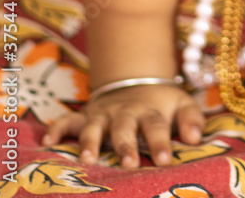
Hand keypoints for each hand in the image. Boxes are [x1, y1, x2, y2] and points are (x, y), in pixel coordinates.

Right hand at [42, 84, 204, 168]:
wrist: (134, 80)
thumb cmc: (160, 102)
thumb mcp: (181, 103)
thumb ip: (191, 119)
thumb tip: (196, 138)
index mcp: (149, 111)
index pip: (156, 125)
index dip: (161, 142)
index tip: (166, 159)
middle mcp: (124, 112)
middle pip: (125, 128)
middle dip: (126, 145)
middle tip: (130, 164)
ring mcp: (102, 114)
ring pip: (94, 126)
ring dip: (90, 141)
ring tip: (88, 159)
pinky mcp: (85, 116)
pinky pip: (67, 121)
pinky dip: (57, 129)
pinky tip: (48, 141)